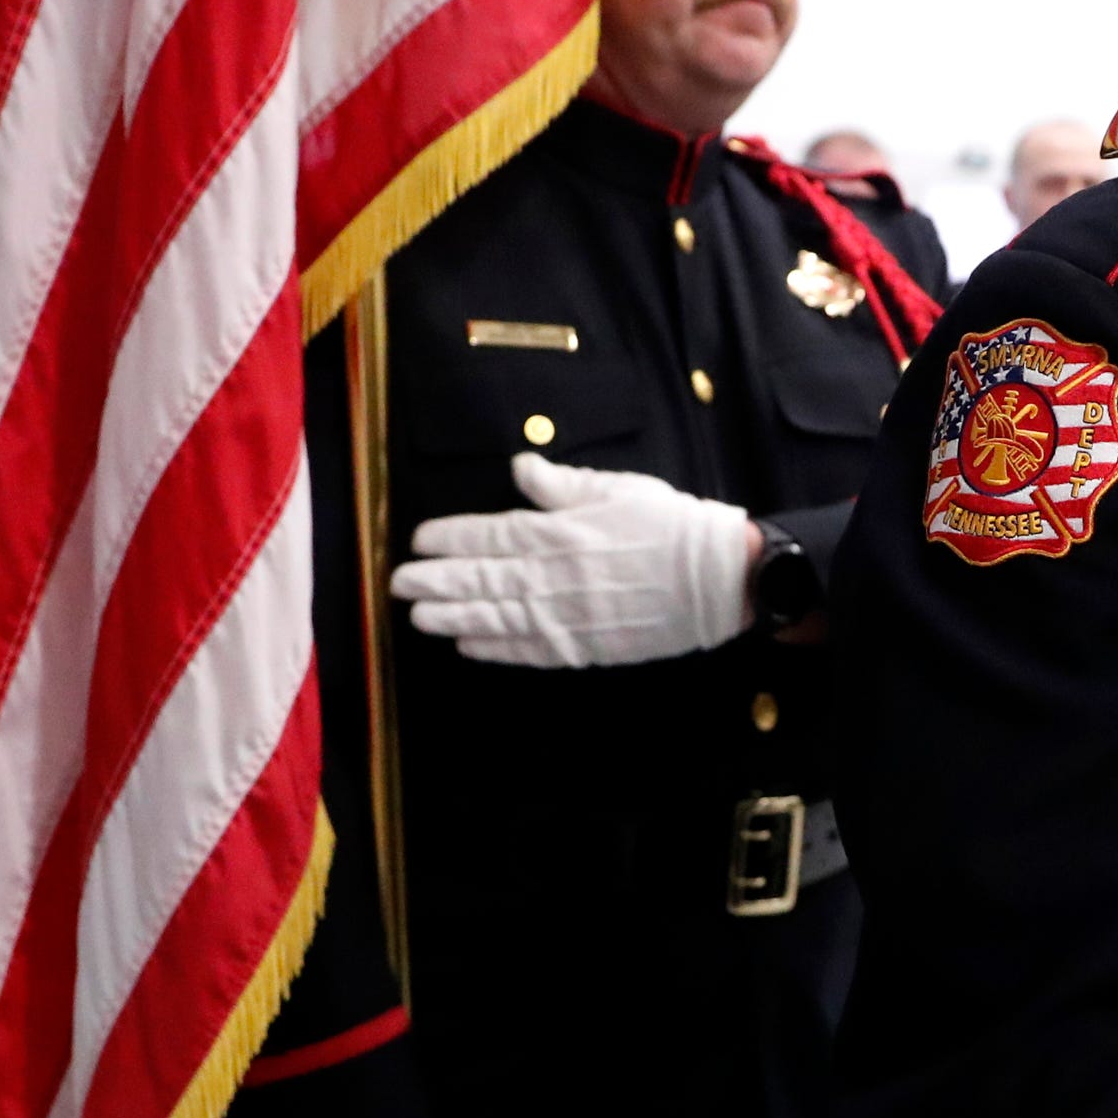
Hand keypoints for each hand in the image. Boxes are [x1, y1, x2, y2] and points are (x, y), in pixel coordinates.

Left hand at [391, 454, 756, 667]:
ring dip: (454, 617)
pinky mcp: (586, 646)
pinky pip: (530, 650)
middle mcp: (556, 576)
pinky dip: (495, 649)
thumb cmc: (670, 524)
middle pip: (484, 579)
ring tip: (420, 617)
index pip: (493, 535)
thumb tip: (521, 467)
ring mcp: (569, 616)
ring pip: (498, 617)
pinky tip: (467, 646)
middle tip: (399, 584)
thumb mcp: (617, 488)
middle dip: (437, 581)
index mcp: (562, 532)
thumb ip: (563, 484)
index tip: (419, 540)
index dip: (452, 538)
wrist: (718, 578)